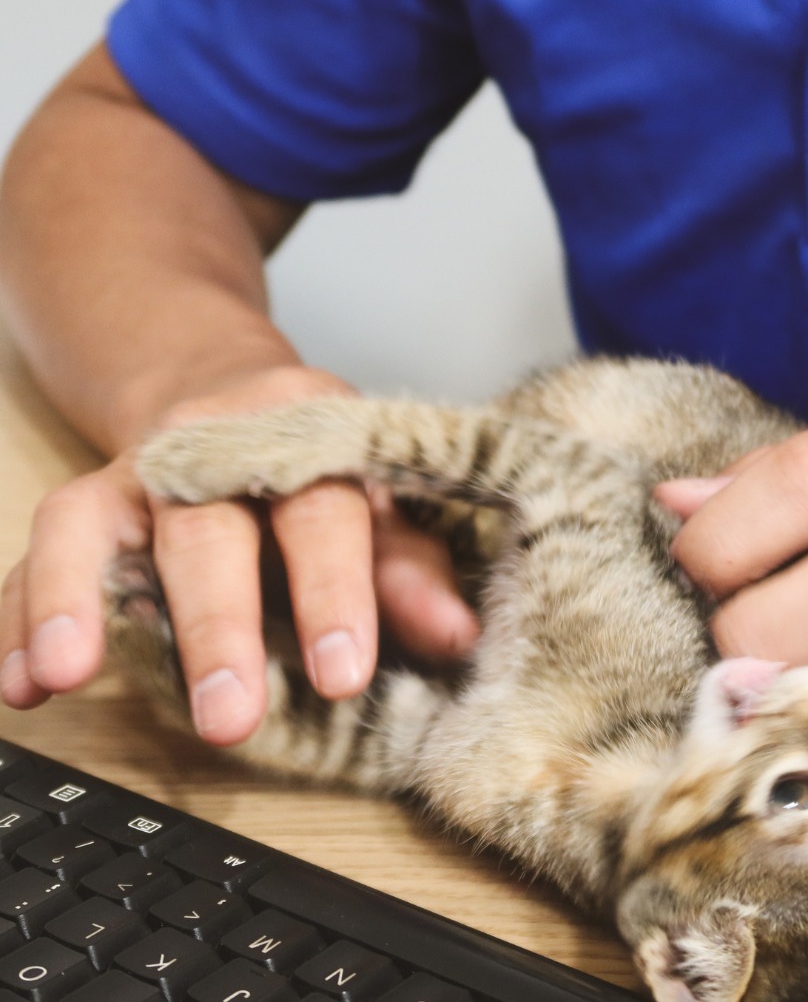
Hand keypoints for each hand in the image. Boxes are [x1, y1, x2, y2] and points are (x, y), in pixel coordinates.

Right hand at [0, 366, 478, 744]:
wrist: (231, 397)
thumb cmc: (319, 473)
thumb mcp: (376, 505)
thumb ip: (409, 569)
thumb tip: (457, 636)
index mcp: (306, 437)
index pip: (322, 515)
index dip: (334, 592)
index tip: (341, 675)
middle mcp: (212, 446)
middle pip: (207, 530)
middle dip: (215, 623)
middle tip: (229, 716)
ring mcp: (136, 471)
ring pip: (93, 524)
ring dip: (75, 597)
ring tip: (70, 672)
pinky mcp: (83, 503)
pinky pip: (41, 554)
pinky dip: (21, 614)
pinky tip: (18, 683)